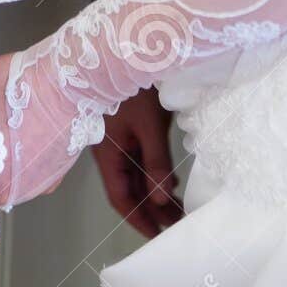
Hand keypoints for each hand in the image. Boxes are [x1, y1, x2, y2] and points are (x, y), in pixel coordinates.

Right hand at [90, 87, 182, 238]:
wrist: (124, 50)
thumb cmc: (134, 88)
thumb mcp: (149, 126)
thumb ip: (155, 164)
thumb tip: (163, 201)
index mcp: (107, 154)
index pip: (120, 197)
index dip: (139, 219)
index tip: (158, 237)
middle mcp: (109, 151)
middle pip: (127, 189)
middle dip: (151, 209)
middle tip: (177, 225)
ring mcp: (117, 140)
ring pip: (133, 175)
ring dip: (153, 193)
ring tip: (178, 209)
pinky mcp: (126, 129)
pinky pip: (138, 159)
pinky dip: (153, 174)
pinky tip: (170, 181)